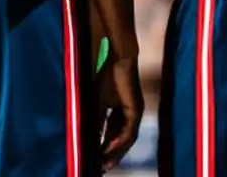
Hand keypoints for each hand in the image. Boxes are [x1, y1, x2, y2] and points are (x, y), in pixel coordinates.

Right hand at [98, 56, 142, 171]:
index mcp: (122, 114)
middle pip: (122, 142)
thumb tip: (90, 137)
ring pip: (127, 140)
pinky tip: (110, 148)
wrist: (118, 60)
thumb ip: (96, 120)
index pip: (113, 137)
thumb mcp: (97, 103)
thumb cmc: (108, 77)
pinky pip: (129, 130)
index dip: (104, 150)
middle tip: (100, 170)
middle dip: (111, 157)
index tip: (94, 162)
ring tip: (104, 165)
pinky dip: (119, 140)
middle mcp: (131, 116)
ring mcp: (135, 114)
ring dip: (115, 153)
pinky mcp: (136, 109)